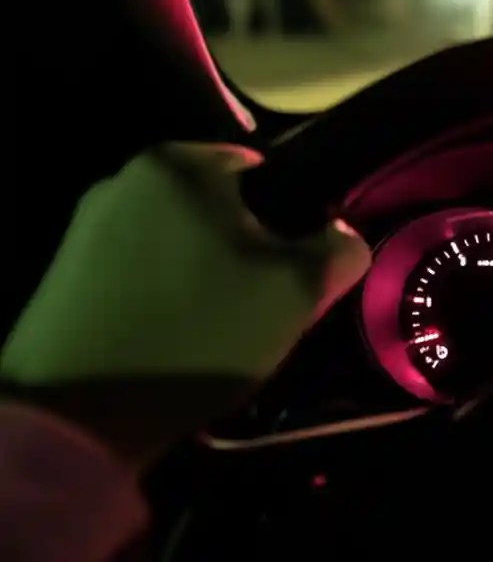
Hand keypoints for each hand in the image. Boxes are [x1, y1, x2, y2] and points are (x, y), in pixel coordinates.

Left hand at [1, 143, 369, 464]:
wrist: (79, 413)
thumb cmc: (200, 334)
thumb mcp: (298, 294)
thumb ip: (338, 250)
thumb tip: (342, 239)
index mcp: (180, 163)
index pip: (267, 174)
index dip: (293, 227)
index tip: (295, 279)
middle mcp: (126, 179)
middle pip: (220, 210)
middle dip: (245, 254)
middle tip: (260, 312)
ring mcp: (86, 227)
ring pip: (181, 245)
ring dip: (204, 279)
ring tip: (214, 335)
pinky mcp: (64, 276)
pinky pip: (141, 275)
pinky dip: (164, 301)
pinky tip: (171, 344)